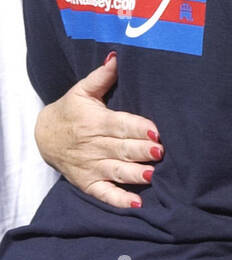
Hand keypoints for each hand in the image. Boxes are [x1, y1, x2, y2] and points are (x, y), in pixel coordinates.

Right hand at [35, 57, 162, 207]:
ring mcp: (91, 166)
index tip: (156, 132)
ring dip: (134, 174)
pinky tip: (136, 204)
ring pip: (116, 171)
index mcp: (95, 121)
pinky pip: (105, 193)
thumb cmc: (70, 111)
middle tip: (160, 152)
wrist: (44, 136)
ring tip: (151, 175)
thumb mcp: (82, 91)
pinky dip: (119, 200)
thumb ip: (102, 76)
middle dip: (141, 151)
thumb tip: (117, 56)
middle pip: (122, 149)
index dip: (138, 128)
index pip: (120, 125)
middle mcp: (94, 145)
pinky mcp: (89, 183)